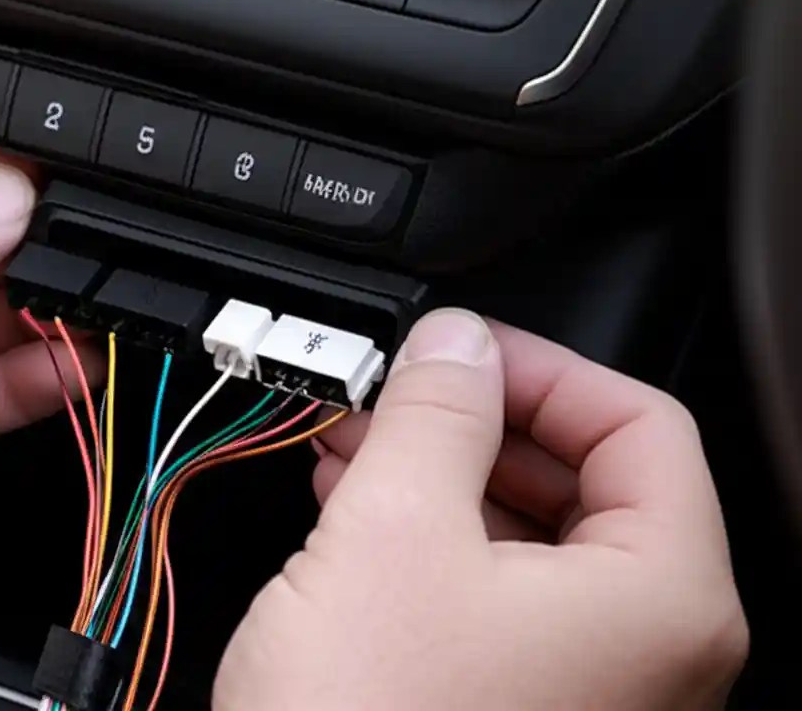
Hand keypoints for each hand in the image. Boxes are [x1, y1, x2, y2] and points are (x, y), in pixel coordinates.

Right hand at [216, 310, 746, 709]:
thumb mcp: (394, 531)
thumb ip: (437, 412)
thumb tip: (456, 345)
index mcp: (662, 599)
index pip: (641, 425)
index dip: (543, 368)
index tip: (462, 350)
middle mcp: (646, 653)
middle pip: (586, 481)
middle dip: (477, 424)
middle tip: (397, 392)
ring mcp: (586, 691)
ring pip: (530, 539)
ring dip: (442, 476)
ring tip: (359, 444)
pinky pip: (496, 597)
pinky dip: (432, 541)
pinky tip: (360, 514)